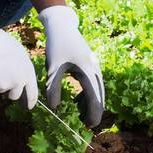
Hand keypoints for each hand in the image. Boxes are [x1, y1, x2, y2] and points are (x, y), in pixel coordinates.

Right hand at [0, 8, 38, 104]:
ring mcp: (1, 87)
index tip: (28, 107)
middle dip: (9, 90)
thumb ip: (22, 70)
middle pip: (13, 95)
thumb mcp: (20, 55)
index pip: (32, 94)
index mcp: (28, 74)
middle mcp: (16, 83)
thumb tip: (19, 81)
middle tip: (2, 76)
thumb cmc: (2, 44)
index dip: (29, 102)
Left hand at [38, 5, 104, 126]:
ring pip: (97, 91)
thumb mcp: (53, 68)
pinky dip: (87, 95)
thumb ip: (53, 88)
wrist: (62, 27)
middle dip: (94, 111)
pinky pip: (92, 84)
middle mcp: (95, 71)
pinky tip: (78, 102)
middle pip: (100, 96)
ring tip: (82, 117)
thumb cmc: (57, 46)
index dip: (93, 113)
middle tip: (87, 126)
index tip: (90, 126)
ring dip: (91, 104)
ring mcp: (94, 68)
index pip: (95, 98)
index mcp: (88, 72)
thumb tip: (54, 107)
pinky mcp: (90, 66)